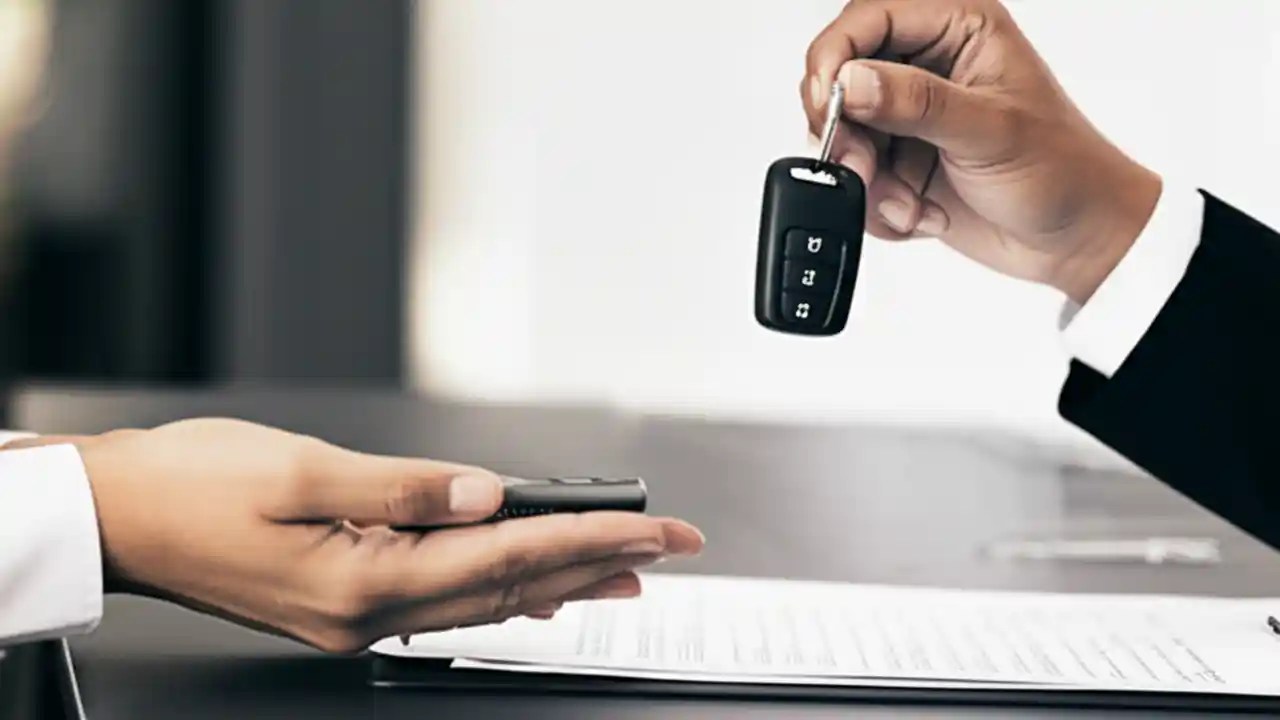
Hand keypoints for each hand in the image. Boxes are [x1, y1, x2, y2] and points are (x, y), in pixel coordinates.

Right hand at [5, 420, 702, 651]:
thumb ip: (405, 486)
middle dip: (598, 563)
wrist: (120, 514)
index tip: (655, 529)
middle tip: (668, 549)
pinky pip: (447, 599)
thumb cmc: (190, 488)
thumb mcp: (299, 469)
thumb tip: (488, 493)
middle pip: (511, 587)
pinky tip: (533, 587)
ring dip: (560, 581)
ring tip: (624, 571)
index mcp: (361, 580)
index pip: (509, 558)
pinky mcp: (345, 599)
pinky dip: (502, 588)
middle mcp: (366, 611)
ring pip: (485, 598)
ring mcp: (356, 613)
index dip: (590, 538)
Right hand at [801, 0, 1161, 304]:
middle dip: (844, 130)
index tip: (829, 100)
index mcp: (959, 29)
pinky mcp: (900, 162)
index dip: (836, 55)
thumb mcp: (990, 130)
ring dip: (865, 178)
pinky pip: (856, 179)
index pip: (869, 18)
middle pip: (842, 77)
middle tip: (861, 164)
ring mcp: (910, 118)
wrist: (1077, 241)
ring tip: (906, 202)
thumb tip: (853, 81)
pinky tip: (920, 212)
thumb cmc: (1064, 171)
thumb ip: (916, 102)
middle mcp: (928, 67)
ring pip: (843, 136)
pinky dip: (878, 205)